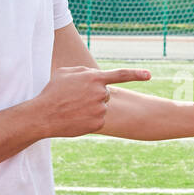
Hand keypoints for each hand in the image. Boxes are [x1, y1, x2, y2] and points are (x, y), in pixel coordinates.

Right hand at [34, 65, 150, 137]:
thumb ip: (84, 72)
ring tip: (73, 108)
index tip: (149, 75)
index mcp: (95, 78)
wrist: (44, 115)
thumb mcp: (66, 73)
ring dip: (91, 107)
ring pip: (102, 107)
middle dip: (95, 95)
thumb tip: (95, 76)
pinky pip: (99, 119)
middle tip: (77, 98)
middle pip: (106, 93)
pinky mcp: (98, 123)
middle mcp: (101, 93)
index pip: (120, 75)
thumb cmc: (52, 92)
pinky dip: (89, 119)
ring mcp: (101, 109)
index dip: (136, 74)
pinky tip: (76, 118)